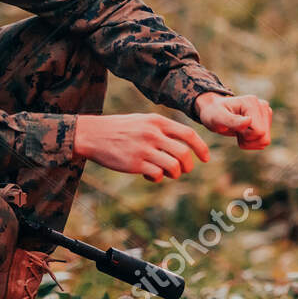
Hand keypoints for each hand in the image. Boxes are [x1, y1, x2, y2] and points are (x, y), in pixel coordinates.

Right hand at [73, 114, 212, 182]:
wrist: (92, 134)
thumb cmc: (120, 129)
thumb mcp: (143, 121)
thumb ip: (163, 129)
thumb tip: (185, 144)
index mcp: (157, 121)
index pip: (189, 134)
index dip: (201, 148)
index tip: (206, 159)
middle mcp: (153, 134)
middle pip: (184, 154)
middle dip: (188, 166)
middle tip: (183, 170)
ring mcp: (143, 149)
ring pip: (173, 167)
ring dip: (174, 174)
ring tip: (165, 172)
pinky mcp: (134, 163)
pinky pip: (156, 175)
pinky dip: (156, 177)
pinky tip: (148, 174)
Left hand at [195, 92, 272, 149]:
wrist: (213, 110)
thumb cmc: (213, 113)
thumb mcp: (218, 118)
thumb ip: (233, 121)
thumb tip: (249, 121)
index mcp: (252, 103)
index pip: (259, 132)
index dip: (245, 136)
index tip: (234, 128)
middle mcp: (262, 105)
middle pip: (264, 138)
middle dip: (248, 140)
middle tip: (235, 130)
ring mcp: (266, 112)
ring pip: (265, 140)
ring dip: (250, 141)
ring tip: (238, 131)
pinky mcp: (266, 119)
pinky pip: (264, 140)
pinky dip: (252, 141)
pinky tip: (243, 132)